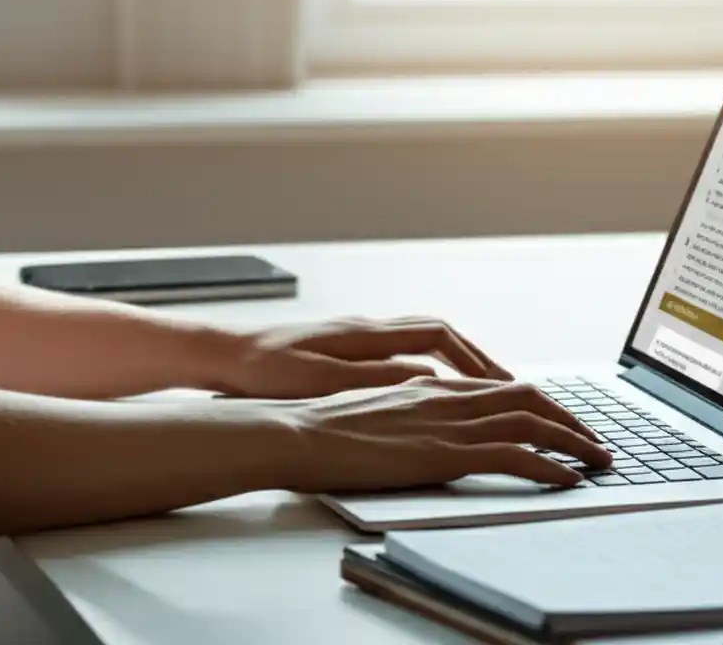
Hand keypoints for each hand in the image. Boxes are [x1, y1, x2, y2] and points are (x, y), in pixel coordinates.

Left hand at [216, 317, 512, 398]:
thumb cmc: (262, 372)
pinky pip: (397, 354)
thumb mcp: (323, 382)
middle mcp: (363, 329)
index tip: (501, 382)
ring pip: (416, 343)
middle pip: (435, 334)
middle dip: (474, 359)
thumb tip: (429, 381)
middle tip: (505, 386)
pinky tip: (424, 394)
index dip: (474, 358)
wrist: (218, 356)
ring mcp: (351, 337)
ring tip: (475, 391)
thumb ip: (376, 380)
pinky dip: (423, 369)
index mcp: (365, 334)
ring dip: (450, 363)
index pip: (437, 335)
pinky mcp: (337, 350)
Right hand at [276, 376, 610, 490]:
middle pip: (528, 397)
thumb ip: (405, 412)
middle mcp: (447, 396)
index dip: (539, 403)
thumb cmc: (321, 429)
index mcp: (430, 387)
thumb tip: (423, 420)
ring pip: (532, 420)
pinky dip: (550, 464)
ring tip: (599, 460)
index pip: (501, 388)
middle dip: (568, 418)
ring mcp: (448, 423)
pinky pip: (514, 454)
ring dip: (573, 440)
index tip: (561, 421)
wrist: (296, 433)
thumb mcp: (372, 412)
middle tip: (595, 441)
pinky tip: (568, 478)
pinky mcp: (445, 452)